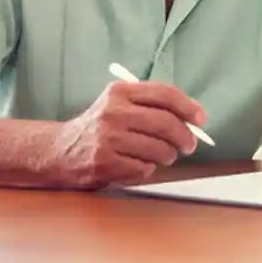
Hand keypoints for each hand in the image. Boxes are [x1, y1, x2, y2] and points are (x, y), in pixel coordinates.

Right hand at [50, 81, 205, 188]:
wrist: (60, 150)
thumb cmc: (100, 126)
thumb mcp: (119, 104)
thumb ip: (151, 105)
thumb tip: (192, 119)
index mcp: (120, 92)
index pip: (165, 94)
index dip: (188, 107)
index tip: (201, 119)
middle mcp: (113, 112)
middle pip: (166, 123)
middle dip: (185, 137)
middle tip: (189, 145)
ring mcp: (108, 138)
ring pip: (159, 149)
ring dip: (167, 156)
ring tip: (162, 156)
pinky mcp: (104, 163)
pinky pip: (144, 169)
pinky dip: (147, 170)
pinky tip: (136, 165)